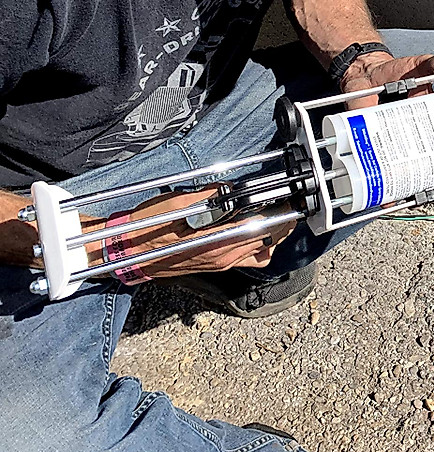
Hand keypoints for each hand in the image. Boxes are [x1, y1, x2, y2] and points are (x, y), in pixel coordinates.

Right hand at [89, 187, 297, 278]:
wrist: (125, 253)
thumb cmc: (146, 229)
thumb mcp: (173, 204)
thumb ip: (205, 195)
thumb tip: (228, 187)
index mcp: (215, 243)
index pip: (260, 230)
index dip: (280, 215)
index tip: (290, 201)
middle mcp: (223, 257)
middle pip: (267, 242)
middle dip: (283, 223)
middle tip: (289, 204)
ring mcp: (220, 263)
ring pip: (261, 253)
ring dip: (273, 235)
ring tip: (277, 215)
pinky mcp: (216, 264)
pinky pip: (247, 257)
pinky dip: (259, 245)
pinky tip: (257, 229)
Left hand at [339, 47, 433, 208]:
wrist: (365, 71)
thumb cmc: (397, 72)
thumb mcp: (423, 64)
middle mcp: (422, 134)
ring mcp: (399, 140)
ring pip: (415, 170)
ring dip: (418, 187)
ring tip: (421, 197)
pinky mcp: (375, 141)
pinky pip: (381, 165)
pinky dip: (383, 184)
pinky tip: (384, 197)